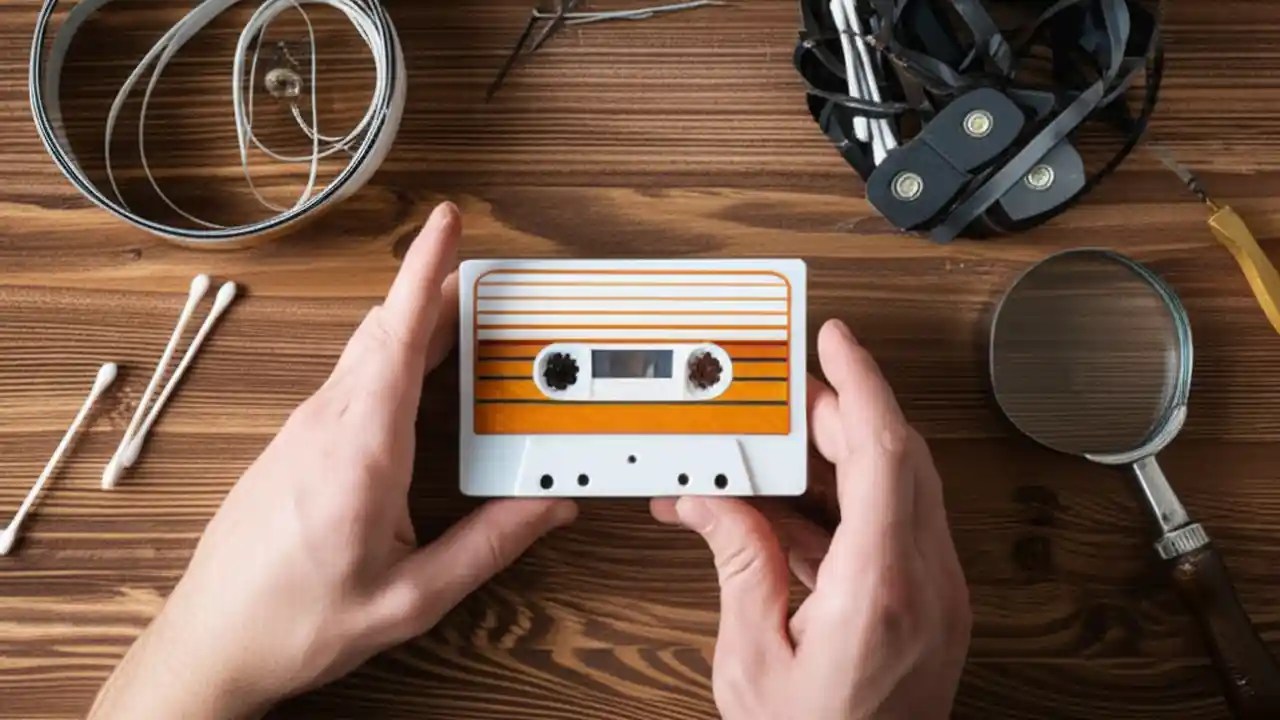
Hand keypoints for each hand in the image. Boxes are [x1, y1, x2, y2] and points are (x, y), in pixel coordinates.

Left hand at [89, 203, 578, 719]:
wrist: (213, 642)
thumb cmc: (298, 622)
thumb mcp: (413, 596)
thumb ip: (488, 546)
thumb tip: (547, 505)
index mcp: (360, 450)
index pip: (398, 336)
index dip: (426, 272)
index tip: (446, 223)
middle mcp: (325, 426)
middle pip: (386, 331)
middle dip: (437, 294)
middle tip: (489, 282)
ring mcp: (303, 431)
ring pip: (366, 353)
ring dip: (415, 329)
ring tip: (466, 331)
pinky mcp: (294, 445)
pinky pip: (351, 381)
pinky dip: (392, 363)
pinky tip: (417, 391)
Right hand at [652, 320, 970, 719]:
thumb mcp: (755, 661)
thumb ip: (739, 567)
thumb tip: (711, 502)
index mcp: (881, 590)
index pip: (884, 453)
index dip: (860, 382)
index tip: (836, 340)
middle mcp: (925, 583)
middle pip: (895, 457)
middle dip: (837, 412)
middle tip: (779, 400)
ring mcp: (937, 593)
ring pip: (899, 486)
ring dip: (839, 458)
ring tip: (770, 458)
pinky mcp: (930, 604)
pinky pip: (893, 526)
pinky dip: (842, 506)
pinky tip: (783, 516)